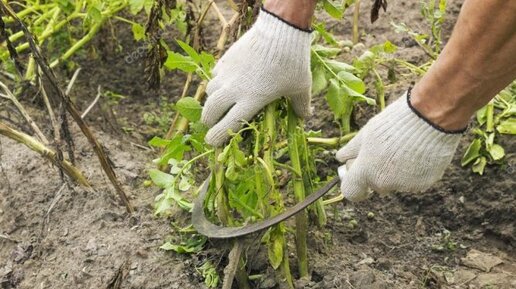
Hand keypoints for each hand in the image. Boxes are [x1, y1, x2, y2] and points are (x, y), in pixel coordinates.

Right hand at [201, 8, 311, 146]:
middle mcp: (234, 89)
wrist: (280, 30)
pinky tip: (223, 83)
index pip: (228, 124)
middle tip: (210, 124)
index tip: (211, 142)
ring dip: (210, 101)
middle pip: (211, 110)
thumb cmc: (293, 62)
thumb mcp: (300, 87)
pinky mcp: (226, 59)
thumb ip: (301, 105)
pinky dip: (215, 83)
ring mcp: (228, 73)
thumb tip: (306, 117)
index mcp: (251, 101)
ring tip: (216, 104)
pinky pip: (214, 75)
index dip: (217, 136)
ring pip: (209, 92)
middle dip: (208, 121)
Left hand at [336, 90, 464, 201]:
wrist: (430, 118)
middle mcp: (384, 184)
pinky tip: (417, 152)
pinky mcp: (424, 184)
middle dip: (375, 171)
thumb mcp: (366, 133)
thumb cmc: (394, 122)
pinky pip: (413, 181)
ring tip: (404, 147)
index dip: (351, 183)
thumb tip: (340, 158)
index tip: (354, 172)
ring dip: (395, 170)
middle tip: (383, 149)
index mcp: (366, 171)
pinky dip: (413, 170)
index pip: (350, 192)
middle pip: (374, 184)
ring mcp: (405, 186)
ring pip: (395, 182)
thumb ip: (352, 150)